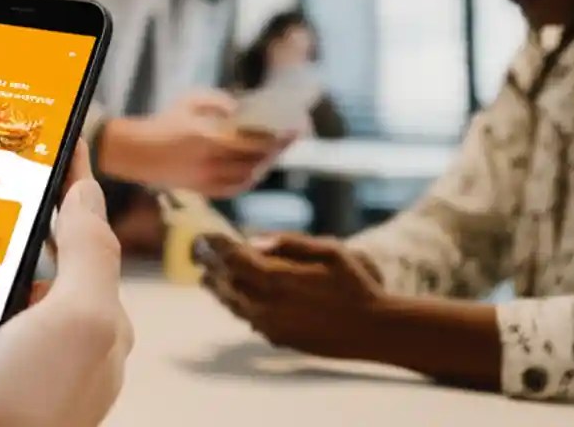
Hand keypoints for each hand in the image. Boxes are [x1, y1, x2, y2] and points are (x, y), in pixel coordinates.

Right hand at [100, 90, 293, 197]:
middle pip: (255, 160)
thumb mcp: (189, 100)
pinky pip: (234, 189)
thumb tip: (241, 108)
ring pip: (248, 177)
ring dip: (264, 165)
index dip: (276, 137)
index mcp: (208, 138)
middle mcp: (211, 162)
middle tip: (290, 138)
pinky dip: (248, 180)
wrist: (137, 153)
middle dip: (276, 149)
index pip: (253, 141)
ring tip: (273, 152)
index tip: (293, 127)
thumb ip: (218, 100)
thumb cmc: (163, 123)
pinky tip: (255, 169)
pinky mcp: (202, 191)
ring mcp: (207, 180)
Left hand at [201, 233, 385, 358]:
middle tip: (199, 252)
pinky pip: (248, 320)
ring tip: (207, 275)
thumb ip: (290, 243)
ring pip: (233, 304)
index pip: (233, 258)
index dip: (216, 245)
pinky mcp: (279, 339)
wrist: (375, 330)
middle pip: (227, 282)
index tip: (206, 235)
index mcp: (278, 279)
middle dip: (211, 265)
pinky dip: (237, 305)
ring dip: (219, 287)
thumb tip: (253, 239)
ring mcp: (271, 325)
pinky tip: (236, 297)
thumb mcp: (331, 251)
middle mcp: (267, 304)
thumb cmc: (356, 285)